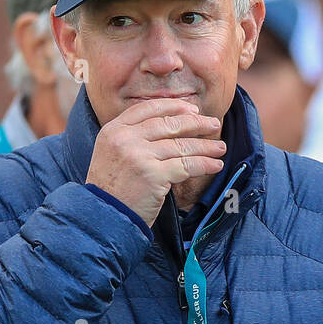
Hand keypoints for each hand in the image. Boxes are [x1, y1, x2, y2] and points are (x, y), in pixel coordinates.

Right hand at [85, 98, 224, 227]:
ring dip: (205, 146)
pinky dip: (204, 164)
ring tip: (219, 148)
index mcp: (114, 130)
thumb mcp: (111, 154)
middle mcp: (125, 139)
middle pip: (168, 124)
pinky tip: (215, 165)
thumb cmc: (110, 189)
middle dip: (195, 123)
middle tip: (213, 124)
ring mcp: (139, 156)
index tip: (192, 109)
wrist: (103, 216)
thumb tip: (169, 124)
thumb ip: (131, 138)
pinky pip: (186, 165)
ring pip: (180, 146)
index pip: (147, 108)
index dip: (173, 106)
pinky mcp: (153, 175)